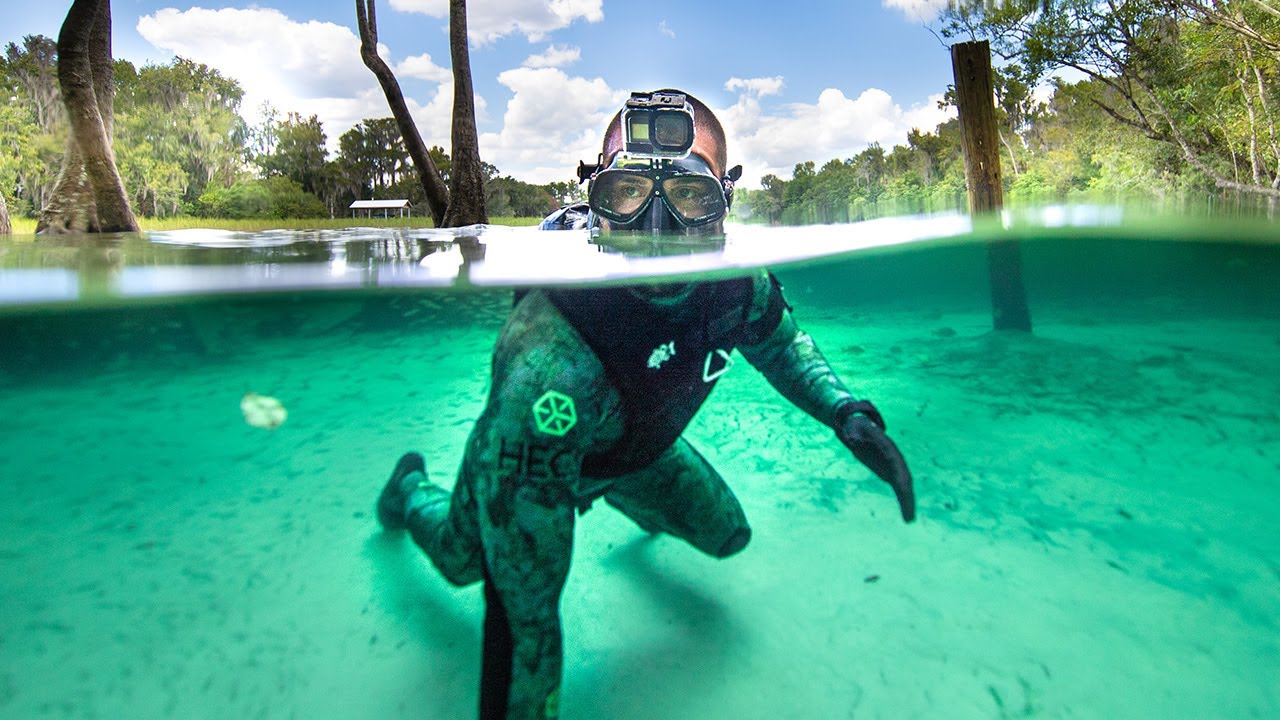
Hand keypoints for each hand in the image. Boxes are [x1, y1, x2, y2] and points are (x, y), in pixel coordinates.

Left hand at [837, 405, 914, 522]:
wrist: (860, 426)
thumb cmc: (856, 428)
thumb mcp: (853, 430)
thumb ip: (853, 435)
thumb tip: (852, 441)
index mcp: (889, 449)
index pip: (897, 467)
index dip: (901, 482)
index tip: (904, 493)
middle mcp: (895, 459)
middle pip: (904, 480)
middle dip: (907, 499)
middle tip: (909, 518)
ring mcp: (893, 466)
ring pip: (904, 485)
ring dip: (907, 502)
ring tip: (909, 519)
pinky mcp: (890, 472)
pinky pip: (899, 488)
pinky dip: (903, 500)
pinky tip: (907, 514)